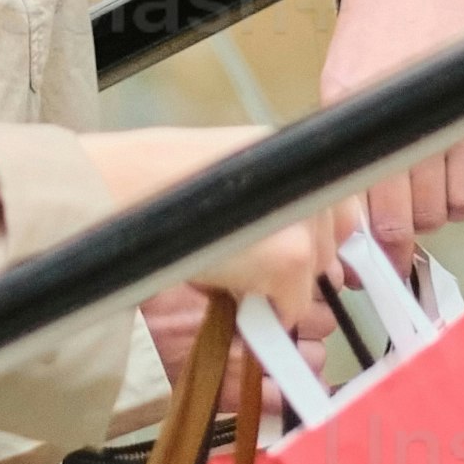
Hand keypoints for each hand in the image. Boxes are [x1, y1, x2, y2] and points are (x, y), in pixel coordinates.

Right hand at [86, 126, 336, 341]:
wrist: (124, 190)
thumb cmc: (157, 184)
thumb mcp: (228, 172)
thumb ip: (267, 194)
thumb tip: (291, 232)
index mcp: (292, 150)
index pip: (339, 203)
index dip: (317, 234)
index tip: (301, 250)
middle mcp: (309, 176)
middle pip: (330, 244)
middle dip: (296, 264)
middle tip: (248, 263)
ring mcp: (304, 219)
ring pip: (315, 277)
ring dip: (281, 286)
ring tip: (231, 270)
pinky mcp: (291, 258)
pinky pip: (294, 307)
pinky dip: (267, 313)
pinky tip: (230, 289)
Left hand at [314, 0, 463, 265]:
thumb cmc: (373, 33)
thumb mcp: (339, 84)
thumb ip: (341, 141)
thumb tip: (348, 210)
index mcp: (344, 104)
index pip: (347, 193)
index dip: (352, 238)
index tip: (355, 262)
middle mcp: (388, 114)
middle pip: (395, 215)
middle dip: (391, 241)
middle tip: (389, 249)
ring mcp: (435, 119)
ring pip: (433, 211)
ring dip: (426, 220)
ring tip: (418, 203)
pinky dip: (459, 205)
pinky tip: (447, 191)